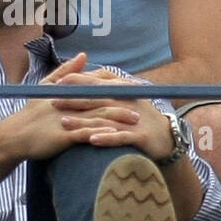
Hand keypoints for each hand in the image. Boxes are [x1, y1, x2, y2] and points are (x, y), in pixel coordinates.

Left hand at [48, 63, 173, 161]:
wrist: (167, 139)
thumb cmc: (140, 119)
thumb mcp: (126, 101)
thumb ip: (107, 90)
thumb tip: (84, 80)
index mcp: (122, 93)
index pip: (96, 84)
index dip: (77, 83)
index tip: (56, 85)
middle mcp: (127, 103)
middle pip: (97, 99)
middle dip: (73, 100)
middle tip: (53, 103)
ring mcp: (133, 119)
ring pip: (105, 118)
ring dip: (84, 121)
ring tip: (64, 123)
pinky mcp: (140, 136)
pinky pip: (121, 137)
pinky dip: (106, 138)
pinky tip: (92, 140)